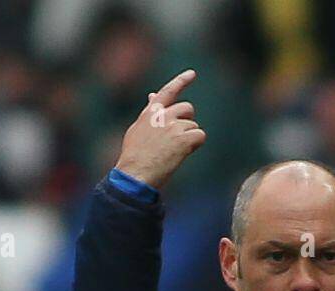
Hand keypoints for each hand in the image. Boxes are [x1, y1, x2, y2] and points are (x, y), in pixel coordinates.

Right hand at [114, 69, 205, 190]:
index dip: (181, 81)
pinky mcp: (183, 139)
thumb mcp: (137, 129)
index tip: (192, 74)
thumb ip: (149, 112)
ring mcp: (174, 126)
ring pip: (193, 125)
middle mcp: (163, 115)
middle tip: (179, 138)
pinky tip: (184, 154)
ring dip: (189, 138)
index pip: (168, 91)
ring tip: (173, 152)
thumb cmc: (134, 157)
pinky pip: (200, 136)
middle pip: (187, 109)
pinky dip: (196, 145)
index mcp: (151, 112)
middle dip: (187, 121)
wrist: (135, 174)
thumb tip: (153, 96)